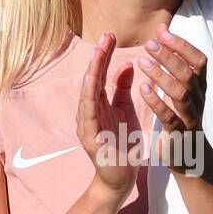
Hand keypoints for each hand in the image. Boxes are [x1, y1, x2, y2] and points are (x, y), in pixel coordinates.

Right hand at [76, 33, 141, 198]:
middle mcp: (88, 111)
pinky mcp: (88, 138)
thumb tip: (126, 64)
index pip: (100, 74)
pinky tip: (92, 83)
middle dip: (98, 57)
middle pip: (91, 79)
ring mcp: (86, 124)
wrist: (121, 178)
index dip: (104, 55)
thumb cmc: (123, 144)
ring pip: (87, 93)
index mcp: (98, 104)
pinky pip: (88, 114)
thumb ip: (123, 89)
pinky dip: (89, 97)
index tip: (111, 36)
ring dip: (93, 72)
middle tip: (106, 36)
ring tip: (99, 53)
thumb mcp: (126, 111)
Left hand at [137, 26, 207, 171]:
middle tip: (149, 44)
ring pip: (181, 94)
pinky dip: (157, 102)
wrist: (190, 158)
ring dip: (162, 76)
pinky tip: (143, 89)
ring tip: (143, 62)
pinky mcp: (179, 134)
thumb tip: (162, 32)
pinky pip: (170, 117)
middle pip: (189, 74)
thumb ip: (175, 64)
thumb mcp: (183, 90)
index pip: (199, 61)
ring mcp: (190, 118)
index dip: (183, 45)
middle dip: (170, 57)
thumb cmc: (182, 119)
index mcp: (201, 88)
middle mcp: (199, 100)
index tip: (162, 31)